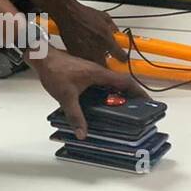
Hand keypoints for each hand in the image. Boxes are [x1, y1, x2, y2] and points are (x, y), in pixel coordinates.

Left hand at [30, 46, 145, 139]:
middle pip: (120, 82)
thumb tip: (83, 133)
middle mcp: (98, 71)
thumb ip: (75, 116)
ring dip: (117, 93)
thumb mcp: (66, 96)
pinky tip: (100, 102)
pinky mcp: (84, 72)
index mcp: (99, 73)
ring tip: (121, 108)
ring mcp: (91, 71)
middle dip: (130, 95)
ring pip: (110, 82)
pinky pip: (101, 83)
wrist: (42, 57)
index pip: (125, 81)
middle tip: (136, 109)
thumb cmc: (55, 71)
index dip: (138, 91)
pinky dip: (105, 92)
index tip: (148, 101)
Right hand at [53, 3, 126, 65]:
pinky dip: (85, 60)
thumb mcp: (105, 17)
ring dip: (96, 65)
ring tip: (95, 58)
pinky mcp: (75, 54)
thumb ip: (113, 27)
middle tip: (109, 63)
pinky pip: (83, 61)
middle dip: (108, 66)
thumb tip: (116, 32)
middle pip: (106, 67)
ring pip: (94, 66)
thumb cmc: (84, 14)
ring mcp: (85, 53)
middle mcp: (97, 49)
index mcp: (106, 40)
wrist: (68, 14)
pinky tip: (85, 54)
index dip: (123, 59)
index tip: (123, 59)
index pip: (121, 56)